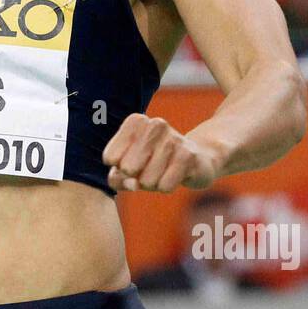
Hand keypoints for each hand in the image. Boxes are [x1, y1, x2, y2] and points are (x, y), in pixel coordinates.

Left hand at [102, 113, 219, 193]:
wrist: (198, 160)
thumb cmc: (155, 164)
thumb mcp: (129, 169)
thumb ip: (118, 178)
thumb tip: (132, 184)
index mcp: (136, 122)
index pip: (110, 157)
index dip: (119, 169)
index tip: (133, 162)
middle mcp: (155, 124)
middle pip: (127, 168)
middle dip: (136, 177)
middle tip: (150, 169)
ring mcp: (173, 139)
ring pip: (146, 180)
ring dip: (153, 183)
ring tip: (164, 171)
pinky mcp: (188, 156)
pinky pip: (164, 186)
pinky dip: (166, 187)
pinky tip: (176, 175)